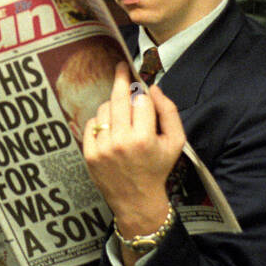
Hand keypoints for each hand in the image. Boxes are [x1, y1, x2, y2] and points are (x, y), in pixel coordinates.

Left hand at [83, 64, 185, 265]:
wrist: (136, 199)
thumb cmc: (158, 167)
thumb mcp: (176, 142)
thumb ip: (169, 111)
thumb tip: (154, 87)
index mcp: (145, 138)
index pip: (141, 100)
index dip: (141, 91)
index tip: (138, 80)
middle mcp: (122, 141)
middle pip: (119, 98)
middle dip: (120, 79)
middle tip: (121, 66)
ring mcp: (103, 148)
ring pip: (104, 109)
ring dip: (113, 107)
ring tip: (122, 118)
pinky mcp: (89, 153)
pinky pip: (91, 123)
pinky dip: (100, 122)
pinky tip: (110, 130)